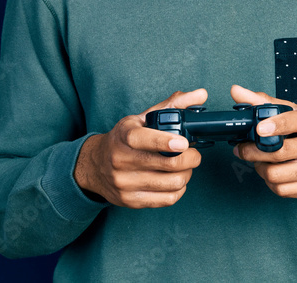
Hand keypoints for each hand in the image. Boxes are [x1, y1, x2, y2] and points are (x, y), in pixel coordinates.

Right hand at [73, 89, 205, 207]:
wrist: (95, 165)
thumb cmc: (124, 139)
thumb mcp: (142, 118)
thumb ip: (172, 106)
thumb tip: (201, 94)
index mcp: (124, 135)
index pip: (142, 139)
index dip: (165, 141)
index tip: (184, 143)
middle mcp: (121, 160)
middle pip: (167, 164)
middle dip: (190, 159)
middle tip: (194, 154)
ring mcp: (124, 183)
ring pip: (171, 184)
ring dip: (187, 174)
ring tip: (186, 167)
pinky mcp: (130, 200)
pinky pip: (166, 200)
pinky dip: (179, 190)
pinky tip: (176, 180)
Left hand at [230, 84, 296, 197]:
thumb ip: (265, 102)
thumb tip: (236, 91)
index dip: (276, 124)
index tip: (259, 128)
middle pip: (279, 153)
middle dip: (252, 152)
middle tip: (242, 149)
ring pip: (277, 175)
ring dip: (260, 169)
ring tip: (258, 162)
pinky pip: (283, 190)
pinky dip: (270, 183)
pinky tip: (271, 174)